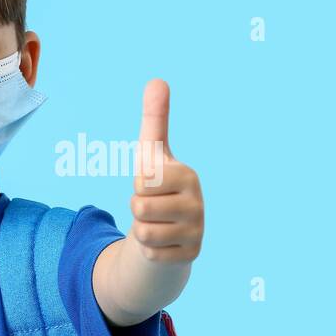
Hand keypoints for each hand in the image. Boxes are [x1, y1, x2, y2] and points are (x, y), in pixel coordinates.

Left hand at [128, 79, 203, 263]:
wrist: (169, 231)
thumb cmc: (157, 188)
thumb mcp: (152, 154)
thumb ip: (154, 119)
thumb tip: (157, 79)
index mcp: (188, 175)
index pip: (141, 180)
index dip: (137, 184)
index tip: (153, 186)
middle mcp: (198, 203)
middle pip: (139, 206)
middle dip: (137, 209)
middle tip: (152, 208)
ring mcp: (197, 231)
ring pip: (143, 232)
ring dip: (141, 230)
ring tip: (156, 224)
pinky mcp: (190, 256)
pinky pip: (150, 253)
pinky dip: (148, 250)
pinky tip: (162, 243)